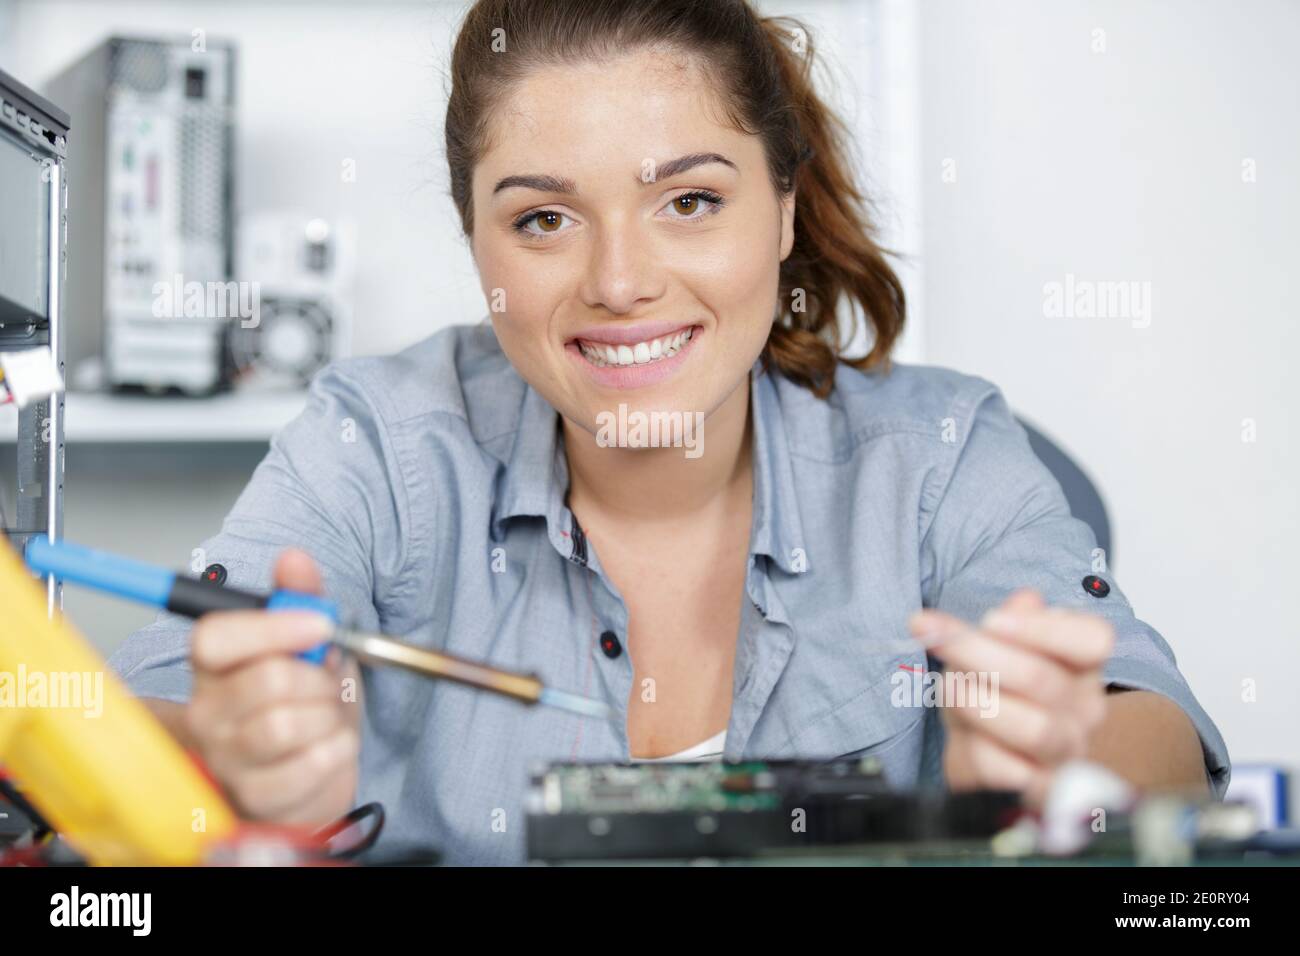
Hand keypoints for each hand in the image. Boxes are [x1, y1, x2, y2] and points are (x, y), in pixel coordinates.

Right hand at [185, 549, 361, 824]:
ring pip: (287, 725)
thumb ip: (301, 598)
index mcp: (215, 665)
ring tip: (327, 716)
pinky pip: (307, 766)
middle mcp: (209, 712)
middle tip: (327, 683)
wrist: (314, 769)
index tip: (320, 625)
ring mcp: (228, 758)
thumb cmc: (305, 702)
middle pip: (268, 680)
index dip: (272, 628)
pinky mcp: (256, 797)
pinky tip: (332, 745)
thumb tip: (293, 558)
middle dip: (319, 678)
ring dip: (328, 716)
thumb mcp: (309, 644)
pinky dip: (337, 750)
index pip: (215, 638)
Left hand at [908, 588, 1113, 807]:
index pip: (1093, 640)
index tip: (990, 619)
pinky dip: (972, 747)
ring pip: (1032, 729)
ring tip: (948, 686)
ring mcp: (1065, 754)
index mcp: (1081, 666)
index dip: (1041, 628)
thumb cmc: (997, 696)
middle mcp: (1083, 710)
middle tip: (933, 634)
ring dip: (975, 701)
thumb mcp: (996, 650)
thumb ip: (1009, 623)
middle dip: (976, 652)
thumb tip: (1025, 600)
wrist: (988, 757)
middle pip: (1041, 678)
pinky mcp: (1037, 792)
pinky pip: (1003, 770)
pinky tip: (962, 735)